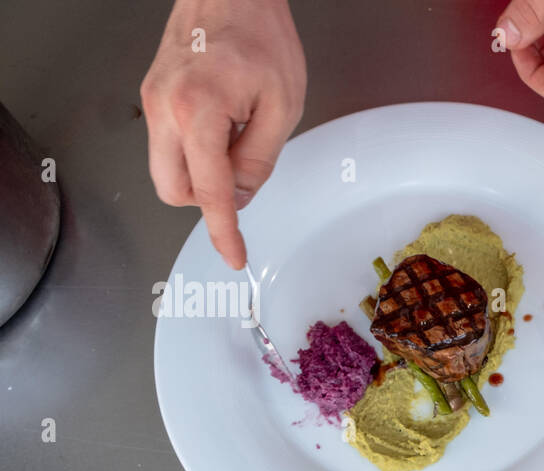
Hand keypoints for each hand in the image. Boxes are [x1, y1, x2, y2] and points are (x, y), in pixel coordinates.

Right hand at [141, 0, 305, 268]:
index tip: (233, 256)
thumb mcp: (282, 105)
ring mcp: (152, 101)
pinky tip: (220, 124)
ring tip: (234, 137)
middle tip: (242, 172)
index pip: (208, 193)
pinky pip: (167, 144)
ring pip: (165, 170)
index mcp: (198, 112)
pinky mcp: (152, 95)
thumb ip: (259, 160)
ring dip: (198, 174)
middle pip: (173, 190)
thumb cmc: (258, 34)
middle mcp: (164, 108)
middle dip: (206, 198)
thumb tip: (241, 196)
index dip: (223, 231)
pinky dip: (192, 151)